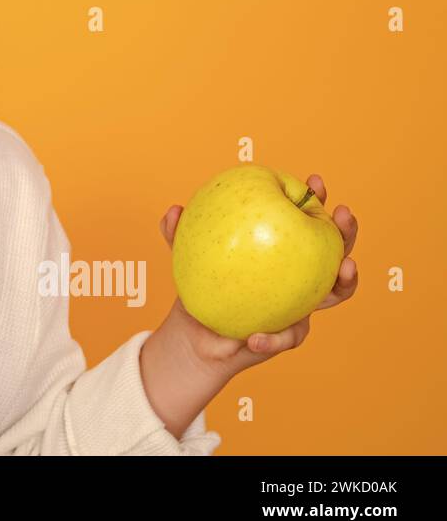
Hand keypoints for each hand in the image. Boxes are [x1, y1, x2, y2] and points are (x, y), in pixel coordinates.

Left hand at [158, 173, 358, 378]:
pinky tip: (256, 338)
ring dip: (346, 281)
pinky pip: (285, 338)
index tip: (316, 181)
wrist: (194, 334)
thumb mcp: (185, 254)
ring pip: (334, 294)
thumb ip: (178, 233)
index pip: (303, 219)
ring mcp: (299, 305)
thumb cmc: (199, 282)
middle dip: (346, 231)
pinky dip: (272, 339)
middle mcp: (298, 275)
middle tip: (344, 214)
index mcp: (280, 248)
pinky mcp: (286, 336)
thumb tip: (174, 211)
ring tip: (346, 269)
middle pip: (335, 251)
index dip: (316, 199)